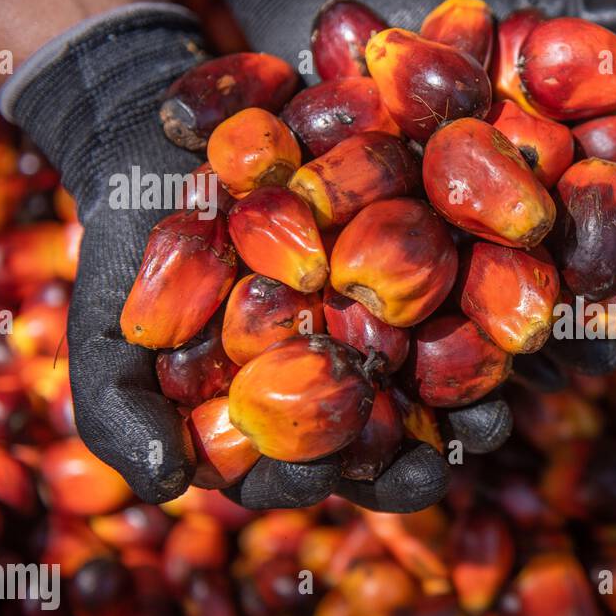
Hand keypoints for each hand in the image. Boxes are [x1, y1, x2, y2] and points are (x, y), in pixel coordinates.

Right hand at [3, 6, 466, 510]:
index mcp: (277, 410)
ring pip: (441, 379)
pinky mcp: (424, 255)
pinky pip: (465, 290)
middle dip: (415, 462)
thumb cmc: (134, 244)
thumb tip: (163, 486)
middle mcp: (342, 374)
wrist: (167, 129)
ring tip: (490, 411)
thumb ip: (121, 411)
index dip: (310, 481)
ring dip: (472, 403)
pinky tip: (503, 319)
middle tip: (432, 465)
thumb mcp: (112, 326)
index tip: (317, 481)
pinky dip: (487, 310)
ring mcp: (390, 318)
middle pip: (386, 439)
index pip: (300, 469)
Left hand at [194, 0, 615, 379]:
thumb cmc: (468, 18)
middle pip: (607, 288)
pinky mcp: (432, 301)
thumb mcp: (554, 14)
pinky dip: (471, 387)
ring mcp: (496, 277)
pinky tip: (480, 408)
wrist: (347, 35)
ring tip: (569, 359)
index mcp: (599, 189)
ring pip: (545, 332)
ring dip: (565, 354)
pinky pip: (456, 355)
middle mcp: (558, 243)